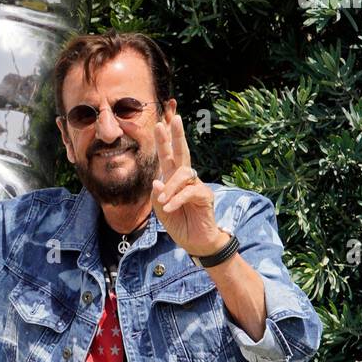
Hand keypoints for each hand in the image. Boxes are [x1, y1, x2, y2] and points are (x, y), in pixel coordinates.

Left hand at [151, 113, 226, 257]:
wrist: (195, 242)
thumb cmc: (179, 223)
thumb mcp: (161, 210)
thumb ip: (157, 196)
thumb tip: (156, 180)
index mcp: (172, 179)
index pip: (167, 157)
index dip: (163, 141)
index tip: (159, 124)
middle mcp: (186, 179)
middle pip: (182, 153)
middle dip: (177, 137)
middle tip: (175, 119)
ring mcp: (197, 185)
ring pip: (184, 174)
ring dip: (170, 186)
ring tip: (163, 201)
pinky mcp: (205, 196)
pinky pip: (190, 191)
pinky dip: (177, 199)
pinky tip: (170, 207)